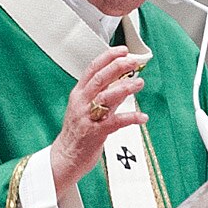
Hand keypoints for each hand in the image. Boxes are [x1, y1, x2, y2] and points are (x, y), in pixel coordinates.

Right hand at [50, 45, 147, 192]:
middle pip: (99, 79)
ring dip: (125, 88)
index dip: (107, 58)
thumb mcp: (85, 108)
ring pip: (107, 97)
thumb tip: (122, 82)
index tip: (122, 51)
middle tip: (133, 62)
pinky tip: (142, 117)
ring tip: (139, 83)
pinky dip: (131, 118)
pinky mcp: (96, 133)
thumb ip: (103, 95)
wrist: (65, 157)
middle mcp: (81, 103)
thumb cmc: (77, 133)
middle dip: (117, 67)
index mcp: (78, 95)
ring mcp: (88, 118)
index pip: (92, 69)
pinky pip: (116, 122)